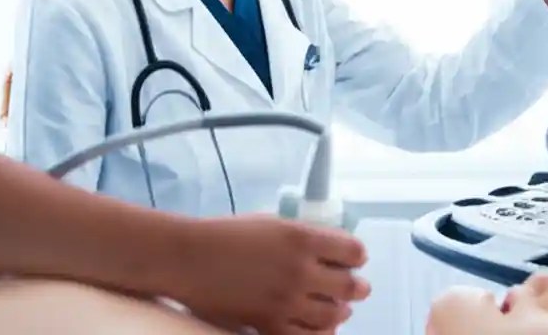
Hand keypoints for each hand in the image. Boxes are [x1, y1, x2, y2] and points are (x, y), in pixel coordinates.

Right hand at [169, 215, 370, 333]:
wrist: (190, 258)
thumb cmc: (226, 234)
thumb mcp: (271, 223)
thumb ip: (302, 237)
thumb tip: (327, 250)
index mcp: (303, 238)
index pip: (353, 251)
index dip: (356, 256)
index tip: (354, 260)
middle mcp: (301, 270)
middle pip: (350, 286)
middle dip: (357, 287)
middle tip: (357, 288)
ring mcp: (287, 300)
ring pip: (334, 315)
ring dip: (340, 312)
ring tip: (338, 309)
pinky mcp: (269, 323)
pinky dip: (318, 334)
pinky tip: (317, 328)